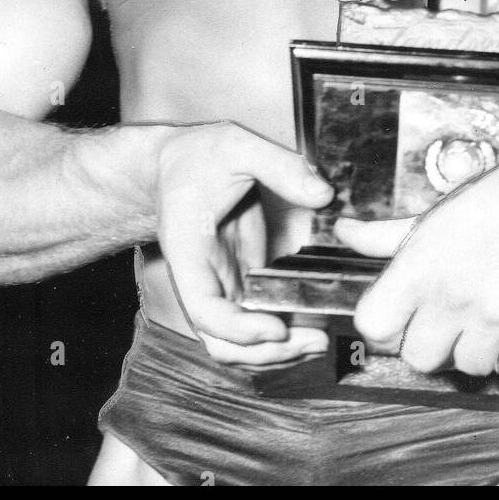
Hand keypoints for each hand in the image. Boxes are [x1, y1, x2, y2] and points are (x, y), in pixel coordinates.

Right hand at [156, 122, 333, 366]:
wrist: (176, 162)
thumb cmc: (195, 156)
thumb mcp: (236, 146)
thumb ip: (279, 166)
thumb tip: (322, 193)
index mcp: (188, 253)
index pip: (203, 310)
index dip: (239, 329)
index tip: (277, 327)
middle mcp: (202, 280)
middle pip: (223, 343)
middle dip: (266, 353)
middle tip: (314, 339)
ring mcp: (221, 285)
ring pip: (239, 343)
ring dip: (276, 352)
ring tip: (319, 340)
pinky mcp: (240, 281)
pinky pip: (255, 322)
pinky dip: (280, 335)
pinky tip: (312, 326)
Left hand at [333, 128, 498, 377]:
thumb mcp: (436, 211)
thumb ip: (386, 234)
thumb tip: (344, 231)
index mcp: (423, 265)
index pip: (374, 325)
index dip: (385, 323)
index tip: (399, 315)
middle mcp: (457, 296)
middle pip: (419, 358)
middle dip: (430, 342)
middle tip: (447, 319)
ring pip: (469, 367)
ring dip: (476, 348)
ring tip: (487, 315)